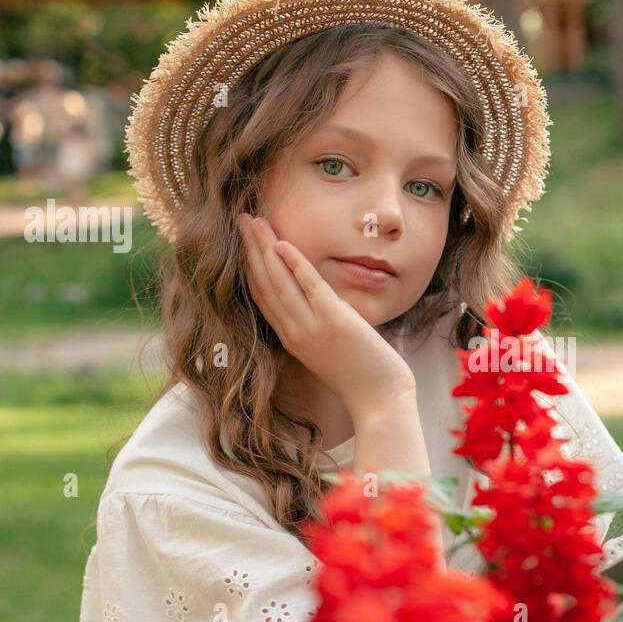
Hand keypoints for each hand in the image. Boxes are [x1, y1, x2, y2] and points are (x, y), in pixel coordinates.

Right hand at [239, 213, 415, 414]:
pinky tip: (283, 244)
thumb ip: (319, 323)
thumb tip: (319, 298)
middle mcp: (295, 332)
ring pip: (280, 282)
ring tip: (255, 221)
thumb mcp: (331, 347)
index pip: (262, 297)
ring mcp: (312, 328)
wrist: (380, 402)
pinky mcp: (334, 322)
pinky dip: (296, 265)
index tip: (244, 242)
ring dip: (265, 249)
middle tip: (242, 220)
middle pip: (265, 284)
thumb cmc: (362, 377)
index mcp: (292, 338)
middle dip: (252, 249)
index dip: (250, 267)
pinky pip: (310, 288)